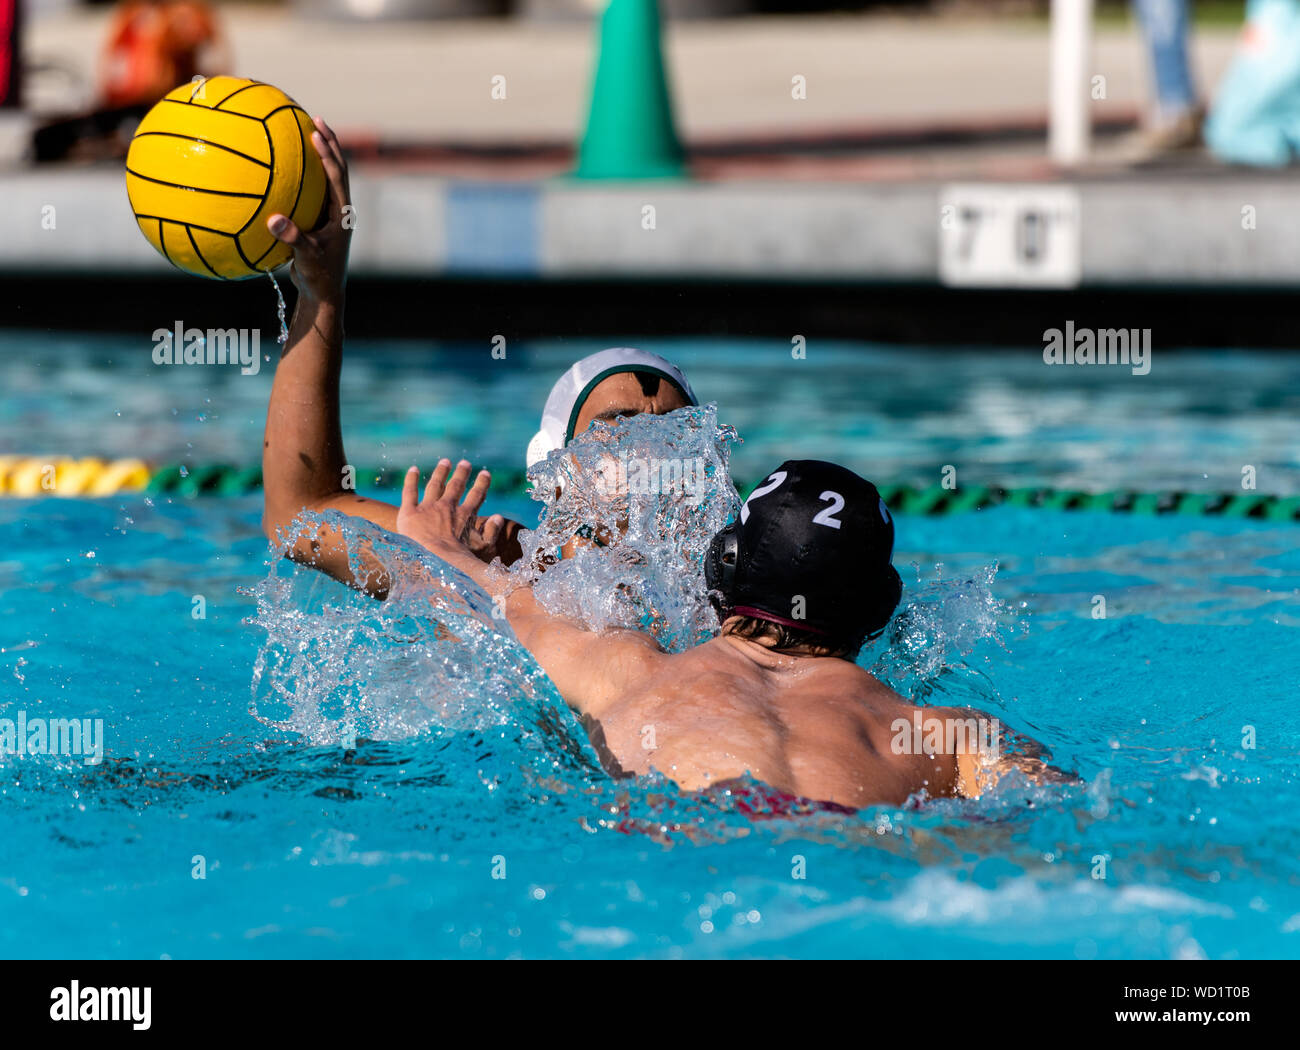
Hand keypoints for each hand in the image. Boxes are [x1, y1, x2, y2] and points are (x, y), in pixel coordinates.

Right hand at [266, 117, 351, 303]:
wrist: (323, 292)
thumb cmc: (319, 276)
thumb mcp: (306, 257)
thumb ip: (292, 239)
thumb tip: (273, 221)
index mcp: (342, 214)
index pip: (337, 177)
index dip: (327, 154)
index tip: (315, 134)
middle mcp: (339, 209)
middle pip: (338, 169)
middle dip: (329, 144)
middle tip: (316, 120)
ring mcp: (330, 213)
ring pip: (327, 177)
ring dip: (320, 154)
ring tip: (307, 131)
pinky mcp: (319, 219)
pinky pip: (311, 190)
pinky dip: (302, 174)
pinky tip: (285, 165)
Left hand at [397, 459, 495, 556]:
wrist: (435, 561)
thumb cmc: (460, 559)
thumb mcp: (484, 548)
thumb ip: (492, 531)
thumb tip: (499, 516)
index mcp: (464, 516)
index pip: (476, 496)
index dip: (482, 484)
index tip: (485, 473)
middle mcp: (446, 507)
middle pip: (455, 486)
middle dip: (461, 474)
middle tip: (465, 463)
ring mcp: (427, 508)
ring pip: (434, 485)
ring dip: (440, 472)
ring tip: (445, 462)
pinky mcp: (409, 513)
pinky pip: (410, 491)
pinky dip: (411, 479)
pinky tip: (413, 469)